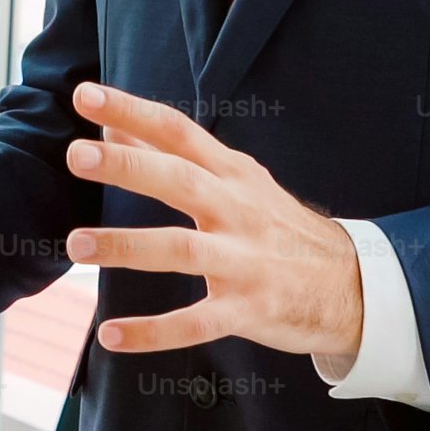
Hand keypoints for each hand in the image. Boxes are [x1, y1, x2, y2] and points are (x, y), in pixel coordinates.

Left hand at [58, 82, 365, 367]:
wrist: (354, 286)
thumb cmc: (277, 227)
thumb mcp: (235, 181)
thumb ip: (173, 156)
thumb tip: (112, 128)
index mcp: (232, 174)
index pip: (178, 131)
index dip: (132, 111)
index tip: (85, 95)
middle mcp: (237, 210)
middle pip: (180, 180)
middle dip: (128, 167)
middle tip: (75, 154)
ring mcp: (245, 261)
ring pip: (182, 249)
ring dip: (127, 246)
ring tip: (76, 245)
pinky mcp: (249, 309)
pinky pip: (197, 322)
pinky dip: (154, 332)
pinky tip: (110, 335)